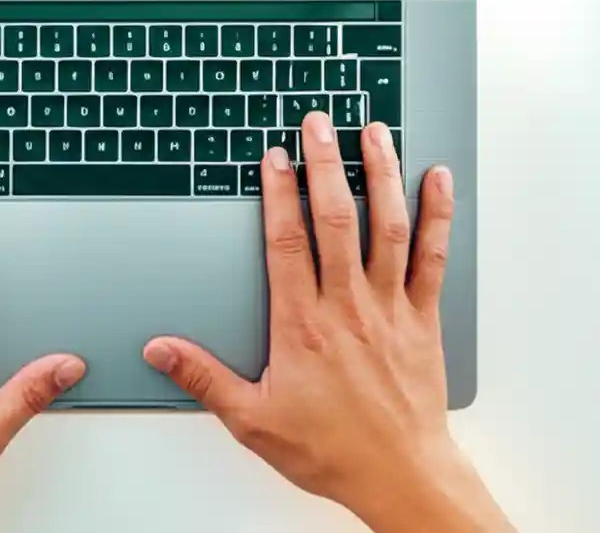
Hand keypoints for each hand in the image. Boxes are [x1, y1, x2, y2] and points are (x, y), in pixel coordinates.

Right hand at [143, 113, 509, 532]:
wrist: (400, 475)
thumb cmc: (331, 449)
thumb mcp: (252, 420)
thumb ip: (204, 377)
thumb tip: (161, 349)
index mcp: (302, 325)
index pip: (287, 243)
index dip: (279, 195)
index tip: (275, 158)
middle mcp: (348, 307)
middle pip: (336, 220)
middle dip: (327, 164)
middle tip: (319, 123)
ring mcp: (390, 308)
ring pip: (386, 227)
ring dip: (381, 173)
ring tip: (375, 131)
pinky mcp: (423, 319)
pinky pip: (433, 257)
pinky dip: (437, 214)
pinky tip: (437, 179)